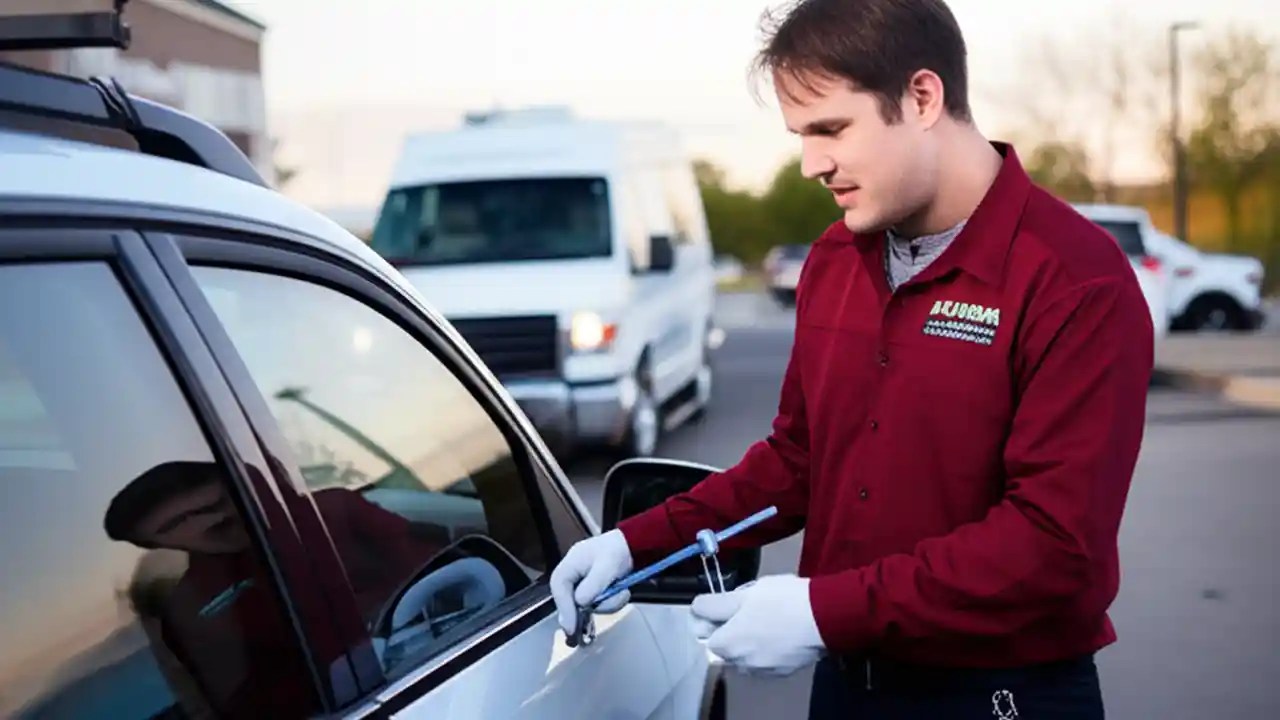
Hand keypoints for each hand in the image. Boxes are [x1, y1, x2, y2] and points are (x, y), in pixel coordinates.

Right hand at [550, 529, 634, 634]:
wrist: (635, 545)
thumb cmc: (619, 551)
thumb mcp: (607, 567)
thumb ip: (592, 586)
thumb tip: (580, 603)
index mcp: (571, 562)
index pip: (559, 586)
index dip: (563, 607)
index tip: (570, 626)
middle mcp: (574, 573)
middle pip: (570, 598)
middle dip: (586, 610)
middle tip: (590, 627)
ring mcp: (584, 582)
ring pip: (587, 604)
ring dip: (606, 603)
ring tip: (622, 593)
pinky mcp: (594, 589)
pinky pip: (598, 603)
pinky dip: (611, 601)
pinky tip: (622, 592)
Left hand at [690, 574, 824, 676]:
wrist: (824, 616)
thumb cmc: (782, 600)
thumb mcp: (746, 593)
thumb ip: (717, 604)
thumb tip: (699, 608)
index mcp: (728, 643)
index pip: (703, 633)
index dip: (709, 617)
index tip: (719, 604)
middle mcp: (740, 663)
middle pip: (723, 647)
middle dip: (727, 630)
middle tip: (743, 609)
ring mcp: (762, 669)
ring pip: (744, 655)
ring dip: (746, 641)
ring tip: (763, 620)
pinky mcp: (782, 671)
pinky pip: (764, 659)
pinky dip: (765, 649)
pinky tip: (777, 632)